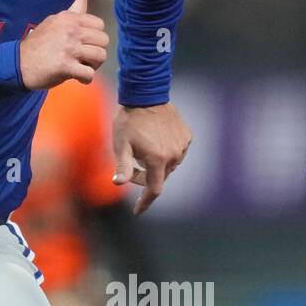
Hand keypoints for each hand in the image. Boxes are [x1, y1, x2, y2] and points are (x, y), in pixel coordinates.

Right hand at [17, 0, 109, 89]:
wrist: (18, 62)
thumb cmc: (37, 44)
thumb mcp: (53, 22)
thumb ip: (72, 12)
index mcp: (69, 18)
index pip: (99, 25)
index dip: (95, 37)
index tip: (84, 44)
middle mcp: (70, 31)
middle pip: (103, 41)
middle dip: (96, 51)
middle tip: (84, 58)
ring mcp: (68, 49)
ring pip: (100, 56)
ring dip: (93, 65)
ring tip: (82, 67)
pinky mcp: (65, 66)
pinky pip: (89, 74)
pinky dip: (85, 79)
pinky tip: (77, 77)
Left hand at [112, 101, 191, 215]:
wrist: (146, 94)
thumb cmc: (129, 121)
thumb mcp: (121, 144)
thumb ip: (122, 166)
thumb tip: (118, 183)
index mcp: (157, 159)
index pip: (154, 190)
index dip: (145, 202)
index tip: (137, 211)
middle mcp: (174, 155)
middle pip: (159, 177)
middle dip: (145, 176)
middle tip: (131, 164)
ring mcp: (182, 146)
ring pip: (168, 165)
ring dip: (156, 163)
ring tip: (142, 147)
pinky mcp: (187, 136)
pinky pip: (176, 151)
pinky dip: (165, 152)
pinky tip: (155, 140)